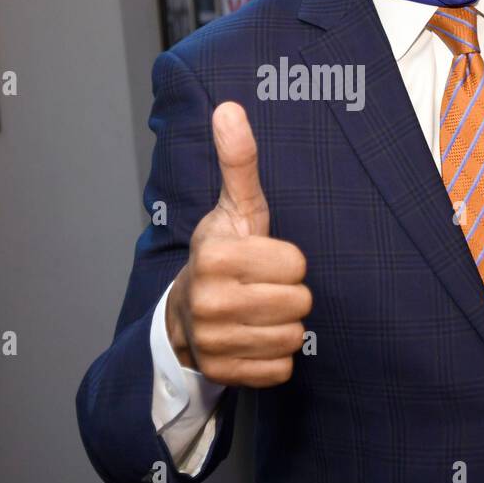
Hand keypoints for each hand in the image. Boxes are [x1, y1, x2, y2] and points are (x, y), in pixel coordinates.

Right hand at [165, 102, 310, 386]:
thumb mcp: (234, 207)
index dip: (287, 260)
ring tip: (258, 312)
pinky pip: (281, 370)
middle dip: (289, 294)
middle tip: (263, 287)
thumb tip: (230, 108)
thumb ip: (238, 161)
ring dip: (283, 325)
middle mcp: (208, 302)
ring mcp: (213, 343)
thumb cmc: (221, 254)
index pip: (296, 263)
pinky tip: (253, 339)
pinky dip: (274, 357)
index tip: (263, 258)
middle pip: (299, 302)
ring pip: (292, 337)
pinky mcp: (223, 374)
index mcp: (214, 256)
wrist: (184, 314)